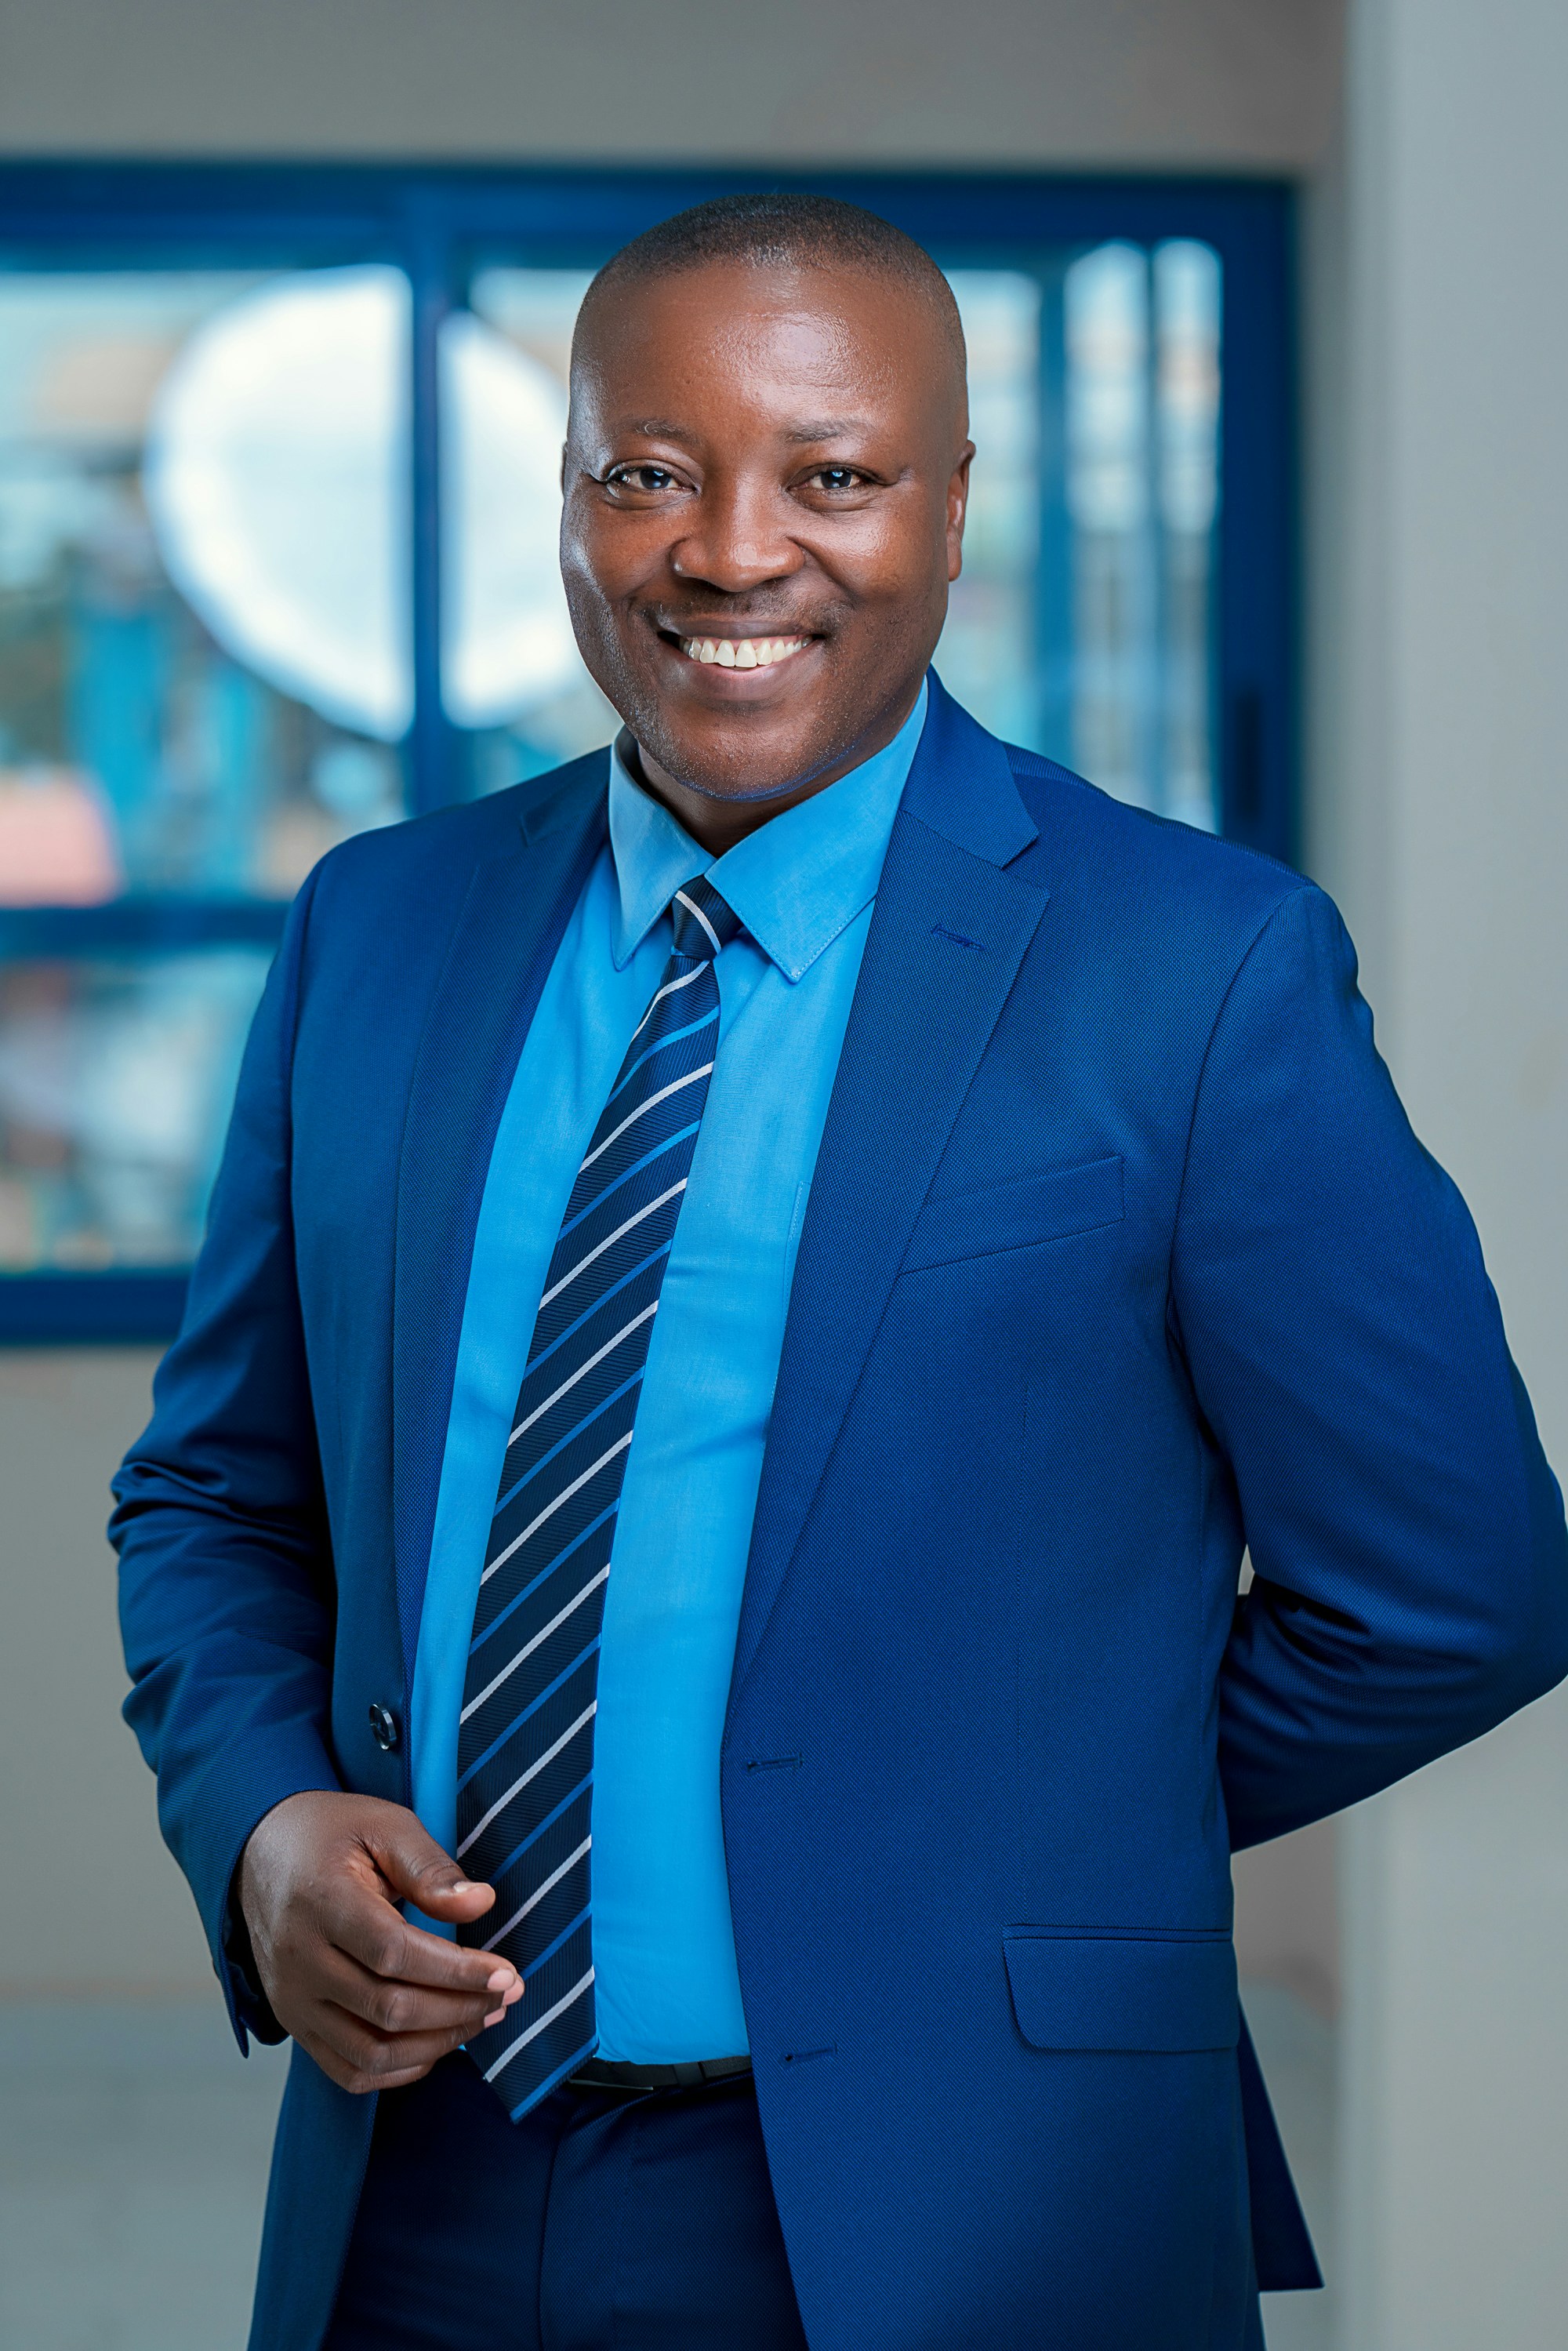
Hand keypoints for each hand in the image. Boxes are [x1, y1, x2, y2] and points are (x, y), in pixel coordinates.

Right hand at [237, 1791, 523, 2093]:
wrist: (259, 1852)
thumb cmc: (331, 1834)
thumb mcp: (384, 1826)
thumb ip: (430, 1868)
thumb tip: (481, 1904)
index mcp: (321, 1901)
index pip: (394, 1954)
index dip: (456, 1972)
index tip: (506, 1974)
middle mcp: (299, 1960)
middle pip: (388, 2009)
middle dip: (459, 2009)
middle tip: (507, 1995)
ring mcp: (292, 1999)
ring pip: (370, 2052)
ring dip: (436, 2044)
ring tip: (482, 2018)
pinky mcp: (293, 2022)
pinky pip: (347, 2070)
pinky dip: (398, 2070)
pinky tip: (435, 2043)